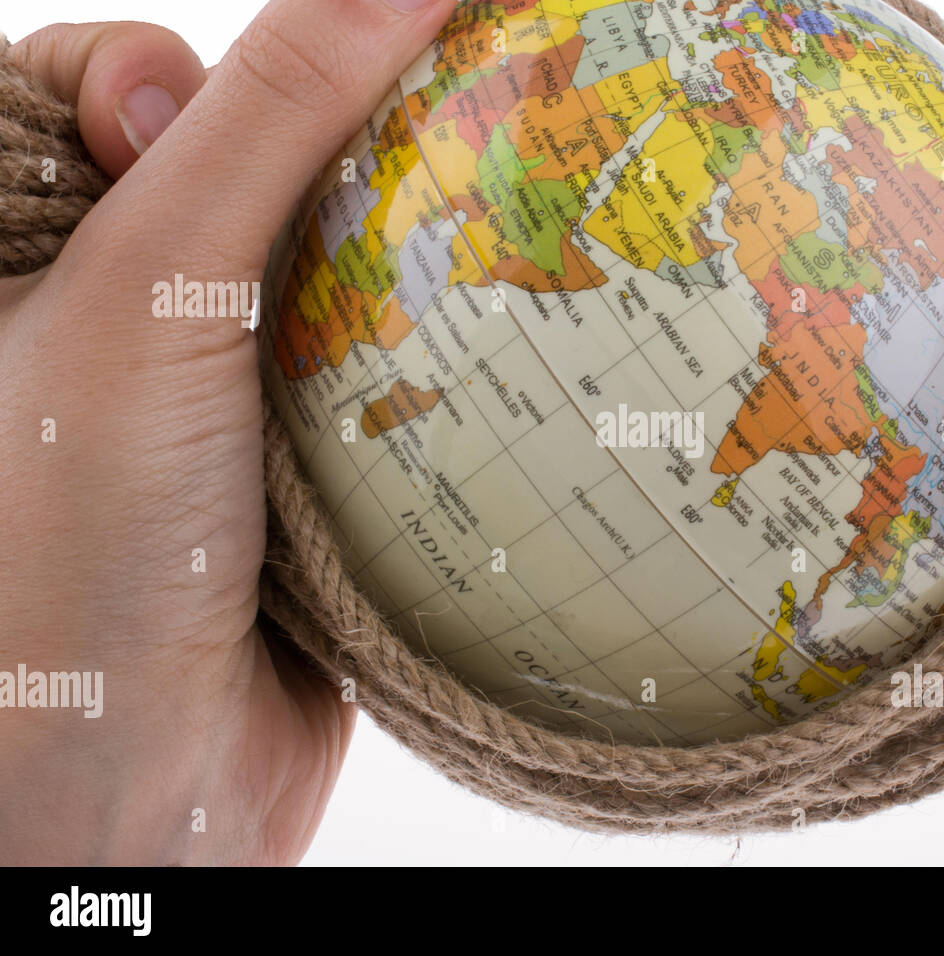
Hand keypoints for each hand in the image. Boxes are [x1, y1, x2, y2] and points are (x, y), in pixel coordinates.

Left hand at [0, 0, 454, 864]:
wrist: (133, 799)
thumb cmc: (77, 543)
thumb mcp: (151, 289)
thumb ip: (266, 121)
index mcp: (28, 256)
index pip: (110, 95)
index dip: (162, 85)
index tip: (170, 139)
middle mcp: (119, 316)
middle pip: (253, 175)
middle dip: (328, 161)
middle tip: (382, 178)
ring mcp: (223, 394)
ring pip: (342, 276)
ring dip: (407, 264)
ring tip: (472, 247)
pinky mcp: (314, 466)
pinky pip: (391, 374)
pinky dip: (441, 359)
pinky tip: (483, 353)